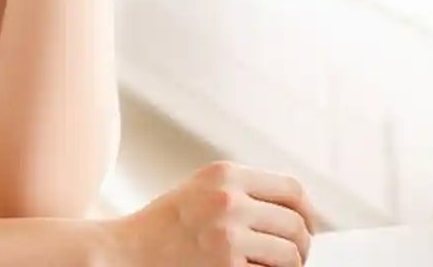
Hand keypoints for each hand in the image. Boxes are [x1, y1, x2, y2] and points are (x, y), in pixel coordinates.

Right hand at [108, 161, 317, 266]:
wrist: (125, 254)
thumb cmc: (163, 227)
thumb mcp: (200, 190)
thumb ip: (242, 191)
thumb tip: (296, 211)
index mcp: (224, 174)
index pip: (292, 189)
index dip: (308, 212)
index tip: (306, 228)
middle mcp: (229, 200)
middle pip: (296, 224)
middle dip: (301, 246)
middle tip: (292, 259)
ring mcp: (228, 235)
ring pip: (290, 255)